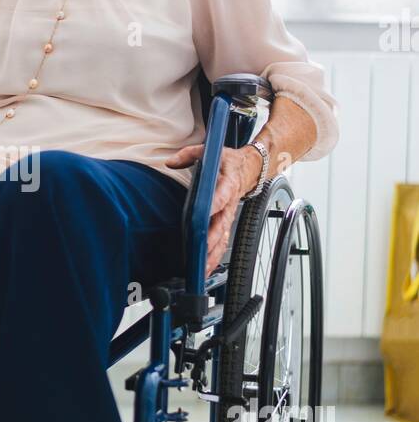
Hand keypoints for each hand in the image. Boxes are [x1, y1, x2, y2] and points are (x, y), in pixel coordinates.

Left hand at [165, 143, 262, 276]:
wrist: (251, 168)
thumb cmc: (229, 161)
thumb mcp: (210, 151)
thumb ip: (189, 154)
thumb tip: (170, 162)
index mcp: (227, 184)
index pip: (221, 195)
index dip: (214, 204)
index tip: (205, 213)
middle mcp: (229, 204)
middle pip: (221, 225)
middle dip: (211, 240)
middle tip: (200, 252)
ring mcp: (229, 216)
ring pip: (222, 239)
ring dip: (213, 255)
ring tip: (201, 270)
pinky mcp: (226, 224)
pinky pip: (222, 243)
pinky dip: (215, 257)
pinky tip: (206, 269)